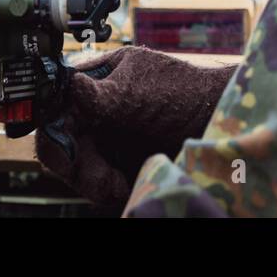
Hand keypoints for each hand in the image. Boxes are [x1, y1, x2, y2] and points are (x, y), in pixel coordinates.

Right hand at [36, 46, 236, 212]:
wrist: (223, 123)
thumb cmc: (186, 93)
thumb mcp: (141, 90)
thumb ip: (103, 93)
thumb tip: (71, 84)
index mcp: (93, 85)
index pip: (54, 110)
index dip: (54, 133)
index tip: (68, 154)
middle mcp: (93, 114)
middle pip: (60, 146)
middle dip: (78, 167)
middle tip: (105, 182)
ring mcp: (106, 143)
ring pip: (78, 172)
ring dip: (94, 183)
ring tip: (121, 187)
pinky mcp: (119, 169)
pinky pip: (100, 187)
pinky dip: (109, 192)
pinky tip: (128, 189)